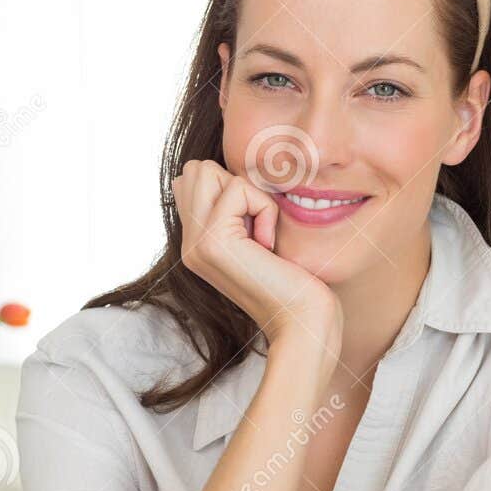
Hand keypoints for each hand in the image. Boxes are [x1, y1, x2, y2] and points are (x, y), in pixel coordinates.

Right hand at [171, 159, 342, 365]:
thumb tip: (214, 171)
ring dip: (249, 195)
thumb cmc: (294, 280)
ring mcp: (194, 244)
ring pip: (208, 171)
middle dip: (236, 185)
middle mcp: (187, 244)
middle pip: (195, 170)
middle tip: (257, 228)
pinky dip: (264, 208)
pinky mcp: (212, 241)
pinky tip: (268, 245)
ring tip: (261, 235)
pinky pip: (238, 188)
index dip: (231, 188)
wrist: (303, 321)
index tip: (254, 228)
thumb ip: (234, 208)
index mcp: (195, 243)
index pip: (192, 179)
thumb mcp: (258, 236)